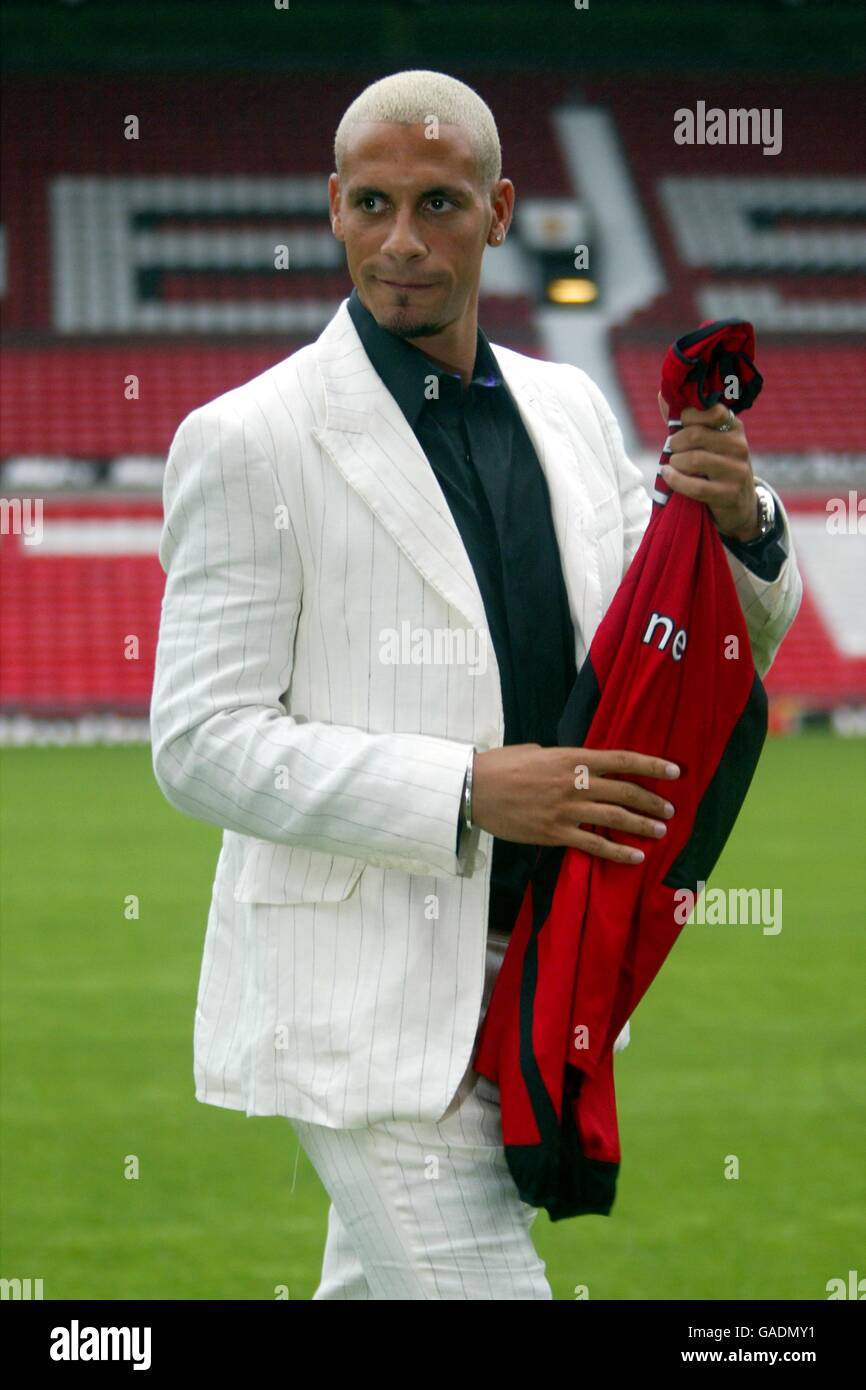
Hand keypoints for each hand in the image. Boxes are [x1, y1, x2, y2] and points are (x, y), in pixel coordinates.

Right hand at [471, 743, 679, 863]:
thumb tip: (577, 767)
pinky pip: (594, 845)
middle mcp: (575, 783)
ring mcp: (567, 810)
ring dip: (643, 825)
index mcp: (572, 758)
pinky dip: (618, 852)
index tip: (674, 771)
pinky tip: (635, 856)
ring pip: (616, 819)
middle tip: (669, 809)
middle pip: (625, 791)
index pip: (623, 760)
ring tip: (661, 831)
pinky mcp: (556, 833)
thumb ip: (563, 760)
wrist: (474, 789)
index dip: (652, 765)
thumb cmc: (501, 765)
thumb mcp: (537, 751)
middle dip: (652, 800)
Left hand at [657, 393, 760, 540]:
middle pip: (695, 435)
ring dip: (675, 462)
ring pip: (694, 460)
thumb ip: (684, 420)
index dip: (688, 417)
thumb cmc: (714, 466)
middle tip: (672, 449)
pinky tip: (668, 475)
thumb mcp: (706, 441)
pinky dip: (675, 480)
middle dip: (675, 443)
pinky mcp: (728, 494)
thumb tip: (662, 394)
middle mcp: (739, 446)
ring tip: (673, 465)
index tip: (680, 425)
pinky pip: (694, 485)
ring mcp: (736, 471)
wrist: (738, 504)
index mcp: (734, 427)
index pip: (711, 410)